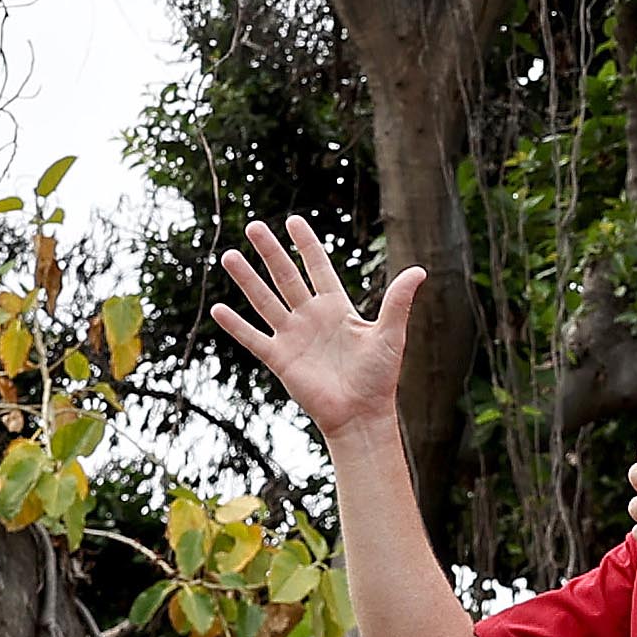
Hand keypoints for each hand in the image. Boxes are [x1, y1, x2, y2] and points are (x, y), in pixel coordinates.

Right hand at [206, 216, 418, 437]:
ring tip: (229, 255)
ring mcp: (293, 336)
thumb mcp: (389, 334)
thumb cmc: (379, 377)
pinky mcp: (280, 359)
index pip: (318, 268)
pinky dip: (235, 325)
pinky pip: (253, 338)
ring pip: (265, 300)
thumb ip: (398, 301)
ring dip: (247, 279)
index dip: (307, 245)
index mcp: (336, 307)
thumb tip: (419, 270)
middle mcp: (311, 317)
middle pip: (286, 277)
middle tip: (254, 226)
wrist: (361, 415)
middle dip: (270, 252)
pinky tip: (217, 309)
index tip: (293, 220)